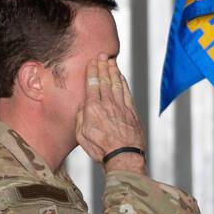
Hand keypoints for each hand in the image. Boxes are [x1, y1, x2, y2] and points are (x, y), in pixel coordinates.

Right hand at [75, 55, 146, 172]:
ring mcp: (121, 107)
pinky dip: (124, 83)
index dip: (92, 71)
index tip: (92, 61)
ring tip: (111, 61)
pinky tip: (121, 77)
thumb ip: (81, 117)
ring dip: (113, 71)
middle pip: (104, 80)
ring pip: (116, 84)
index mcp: (92, 109)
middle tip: (102, 55)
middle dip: (103, 66)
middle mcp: (107, 104)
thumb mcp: (81, 136)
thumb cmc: (101, 150)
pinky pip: (127, 93)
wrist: (123, 157)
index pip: (92, 84)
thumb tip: (84, 105)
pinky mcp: (131, 112)